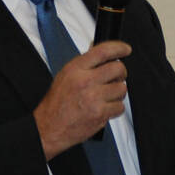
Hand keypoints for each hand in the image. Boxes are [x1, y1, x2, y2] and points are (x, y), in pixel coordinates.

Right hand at [32, 41, 130, 159]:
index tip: (125, 49)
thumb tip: (100, 53)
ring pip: (121, 88)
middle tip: (116, 78)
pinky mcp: (100, 114)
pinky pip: (120, 107)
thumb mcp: (65, 76)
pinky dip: (115, 108)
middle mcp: (85, 81)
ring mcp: (94, 98)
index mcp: (75, 69)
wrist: (50, 127)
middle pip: (118, 68)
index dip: (118, 48)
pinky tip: (104, 108)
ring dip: (117, 93)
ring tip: (106, 97)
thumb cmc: (56, 103)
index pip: (103, 51)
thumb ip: (84, 64)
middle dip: (120, 73)